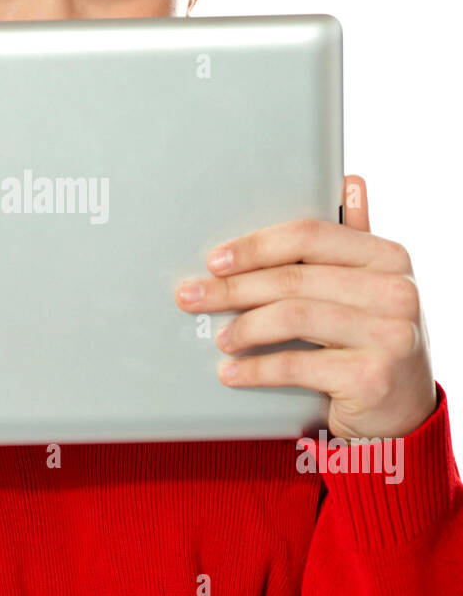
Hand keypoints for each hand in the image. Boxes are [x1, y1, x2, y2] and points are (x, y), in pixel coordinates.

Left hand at [174, 176, 436, 439]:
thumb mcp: (368, 290)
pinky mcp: (372, 378)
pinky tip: (233, 371)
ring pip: (293, 317)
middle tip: (193, 297)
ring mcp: (389, 335)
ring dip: (244, 327)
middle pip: (294, 278)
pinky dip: (256, 368)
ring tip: (219, 337)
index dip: (256, 246)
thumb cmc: (372, 342)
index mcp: (389, 257)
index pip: (310, 236)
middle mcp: (397, 291)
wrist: (402, 414)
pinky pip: (297, 365)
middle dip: (233, 288)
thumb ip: (353, 243)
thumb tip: (350, 182)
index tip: (215, 260)